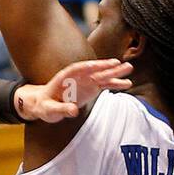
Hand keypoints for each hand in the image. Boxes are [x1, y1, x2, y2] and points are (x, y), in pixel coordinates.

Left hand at [16, 58, 132, 121]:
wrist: (44, 104)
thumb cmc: (44, 105)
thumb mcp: (49, 109)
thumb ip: (61, 109)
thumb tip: (74, 111)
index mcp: (64, 77)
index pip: (76, 69)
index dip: (87, 67)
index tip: (97, 65)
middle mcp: (77, 77)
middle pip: (92, 70)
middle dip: (105, 67)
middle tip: (119, 64)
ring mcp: (85, 81)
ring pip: (101, 75)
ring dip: (114, 73)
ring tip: (129, 69)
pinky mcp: (91, 88)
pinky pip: (104, 84)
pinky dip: (115, 84)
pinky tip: (127, 83)